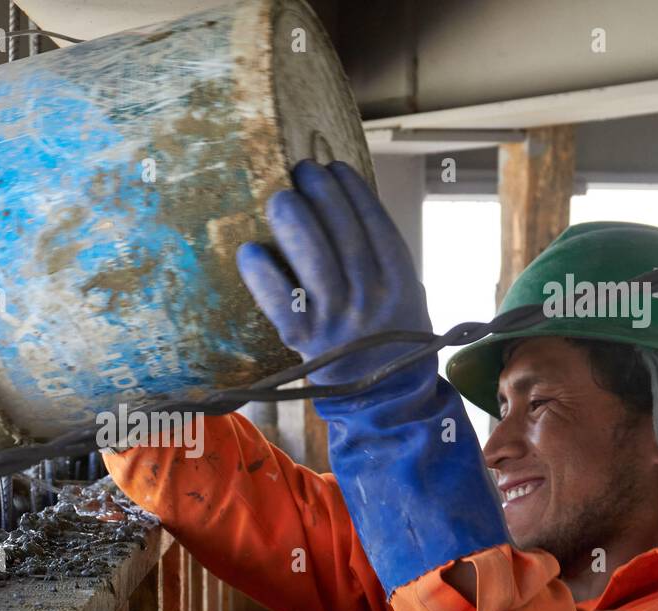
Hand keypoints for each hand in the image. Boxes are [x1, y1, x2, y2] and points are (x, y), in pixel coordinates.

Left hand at [237, 160, 430, 385]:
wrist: (384, 397)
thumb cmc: (389, 335)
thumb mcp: (407, 294)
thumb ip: (384, 257)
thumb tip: (346, 203)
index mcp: (401, 284)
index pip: (377, 226)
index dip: (354, 192)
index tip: (335, 166)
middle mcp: (371, 301)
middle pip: (345, 237)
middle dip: (323, 195)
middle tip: (302, 170)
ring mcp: (338, 322)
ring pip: (315, 262)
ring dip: (296, 222)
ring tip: (281, 196)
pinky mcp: (306, 342)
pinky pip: (280, 304)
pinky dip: (263, 277)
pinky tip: (250, 251)